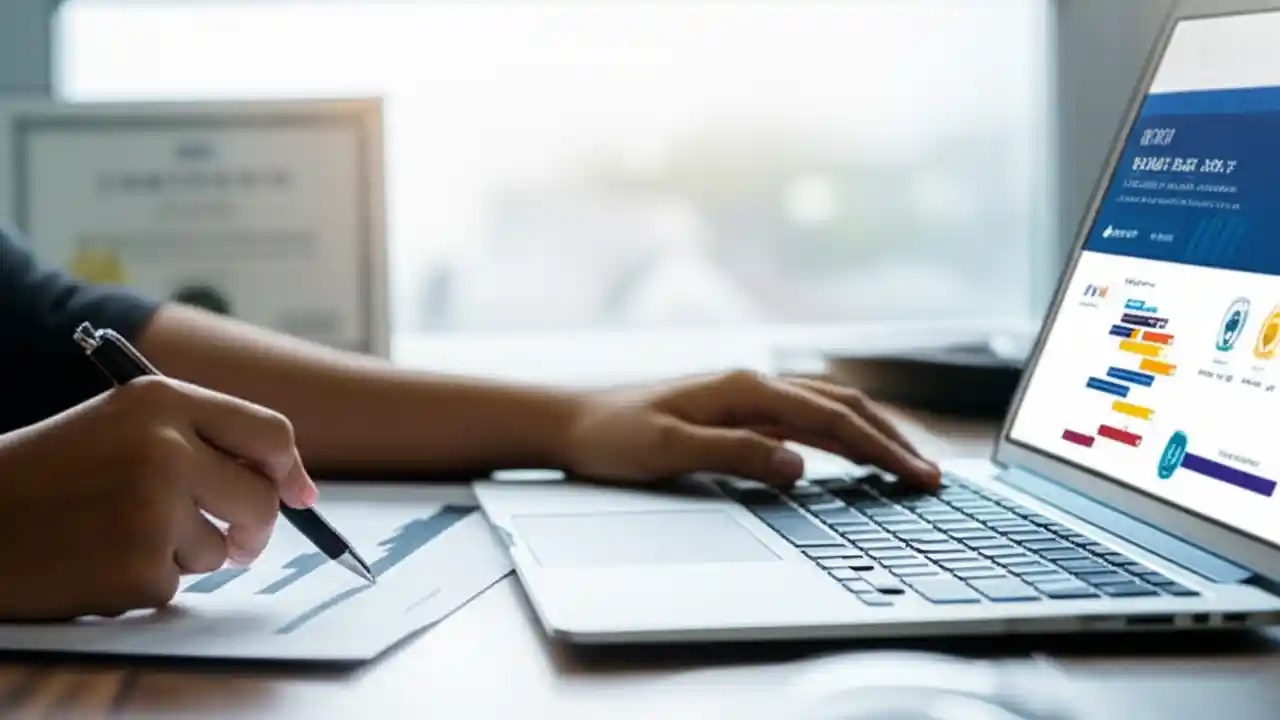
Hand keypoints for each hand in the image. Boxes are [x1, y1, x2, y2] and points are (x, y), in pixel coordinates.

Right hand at [0, 377, 315, 619]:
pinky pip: (178, 584)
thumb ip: (204, 440)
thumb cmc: (52, 473)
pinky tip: (98, 560)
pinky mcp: (139, 566)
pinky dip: (146, 581)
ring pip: (221, 548)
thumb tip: (298, 489)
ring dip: (186, 553)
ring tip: (122, 534)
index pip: (269, 434)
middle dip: (253, 527)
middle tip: (235, 539)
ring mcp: (154, 509)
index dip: (290, 470)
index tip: (300, 495)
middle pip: (261, 499)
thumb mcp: (123, 425)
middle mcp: (166, 448)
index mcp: (163, 401)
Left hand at [565, 371, 939, 489]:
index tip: (919, 476)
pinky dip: (840, 434)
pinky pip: (803, 418)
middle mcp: (751, 385)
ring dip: (871, 433)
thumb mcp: (668, 452)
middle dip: (891, 439)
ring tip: (908, 462)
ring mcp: (744, 395)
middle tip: (933, 476)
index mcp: (743, 389)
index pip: (831, 418)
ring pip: (827, 408)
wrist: (568, 422)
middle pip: (841, 406)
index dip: (881, 448)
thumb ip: (736, 455)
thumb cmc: (611, 438)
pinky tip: (850, 453)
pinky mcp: (734, 410)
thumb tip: (801, 465)